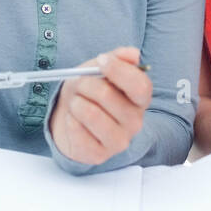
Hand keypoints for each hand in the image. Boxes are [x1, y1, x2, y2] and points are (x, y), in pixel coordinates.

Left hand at [49, 46, 150, 164]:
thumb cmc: (90, 92)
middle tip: (79, 84)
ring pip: (90, 113)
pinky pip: (77, 131)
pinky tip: (74, 121)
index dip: (119, 70)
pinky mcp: (99, 155)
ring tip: (76, 104)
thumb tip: (133, 54)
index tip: (101, 60)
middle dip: (85, 83)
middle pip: (108, 95)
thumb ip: (118, 58)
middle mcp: (135, 122)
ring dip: (75, 103)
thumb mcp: (101, 70)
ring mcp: (119, 141)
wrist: (71, 117)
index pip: (140, 86)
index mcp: (140, 100)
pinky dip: (69, 121)